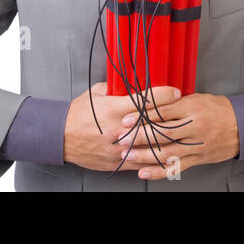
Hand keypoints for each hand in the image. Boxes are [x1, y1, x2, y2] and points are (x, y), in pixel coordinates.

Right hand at [63, 82, 180, 171]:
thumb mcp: (95, 94)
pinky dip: (155, 159)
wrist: (59, 137)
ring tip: (183, 133)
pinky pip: (142, 162)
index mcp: (113, 110)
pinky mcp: (117, 161)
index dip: (164, 95)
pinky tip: (168, 154)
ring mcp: (118, 147)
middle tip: (184, 110)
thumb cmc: (78, 114)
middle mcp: (118, 129)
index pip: (144, 100)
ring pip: (150, 145)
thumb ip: (115, 88)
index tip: (176, 92)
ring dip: (168, 139)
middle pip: (152, 123)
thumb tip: (131, 81)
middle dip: (171, 115)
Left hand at [119, 92, 238, 179]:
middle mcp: (194, 126)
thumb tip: (150, 104)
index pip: (163, 111)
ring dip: (144, 154)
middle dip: (139, 136)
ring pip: (167, 151)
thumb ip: (175, 103)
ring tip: (128, 155)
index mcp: (192, 108)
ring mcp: (196, 144)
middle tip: (122, 137)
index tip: (127, 119)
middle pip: (162, 132)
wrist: (243, 126)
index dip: (142, 116)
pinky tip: (145, 172)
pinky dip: (159, 171)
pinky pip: (176, 167)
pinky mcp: (198, 158)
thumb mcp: (198, 99)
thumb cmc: (220, 110)